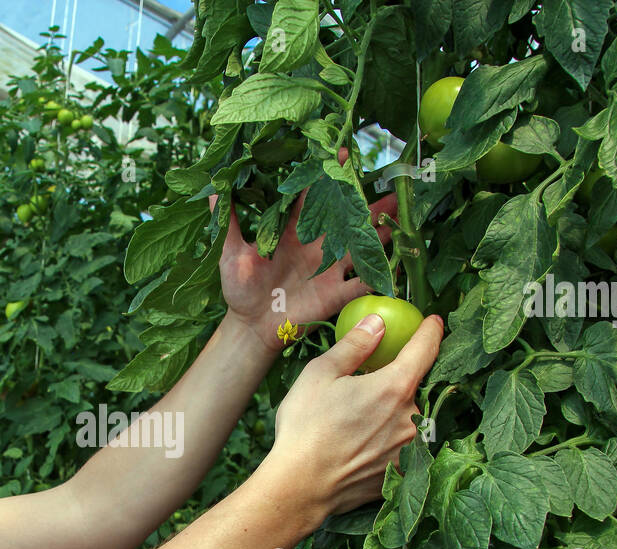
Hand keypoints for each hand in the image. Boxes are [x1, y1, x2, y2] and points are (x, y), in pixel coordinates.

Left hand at [211, 146, 397, 353]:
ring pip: (362, 247)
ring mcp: (329, 270)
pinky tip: (398, 267)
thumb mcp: (230, 253)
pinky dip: (379, 278)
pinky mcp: (335, 295)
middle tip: (392, 187)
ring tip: (403, 218)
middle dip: (369, 204)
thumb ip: (227, 222)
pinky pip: (362, 285)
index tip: (343, 153)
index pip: (315, 196)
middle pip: (348, 219)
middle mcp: (317, 246)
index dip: (328, 176)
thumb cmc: (239, 288)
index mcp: (294, 231)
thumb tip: (213, 188)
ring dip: (382, 234)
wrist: (250, 327)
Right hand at [264, 310, 443, 518]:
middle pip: (414, 387)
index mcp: (396, 387)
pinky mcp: (401, 472)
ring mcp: (410, 448)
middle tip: (369, 382)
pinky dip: (387, 439)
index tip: (433, 322)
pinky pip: (401, 446)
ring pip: (408, 418)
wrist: (301, 487)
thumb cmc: (306, 428)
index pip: (426, 348)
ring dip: (391, 412)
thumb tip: (377, 323)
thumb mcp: (320, 374)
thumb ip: (354, 345)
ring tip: (357, 420)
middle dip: (397, 380)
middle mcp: (412, 418)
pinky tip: (361, 444)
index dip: (430, 331)